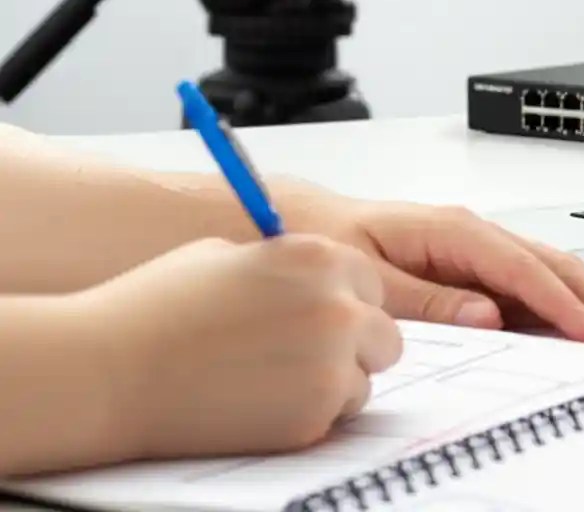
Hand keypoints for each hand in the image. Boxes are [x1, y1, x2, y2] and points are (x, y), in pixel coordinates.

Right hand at [82, 235, 401, 463]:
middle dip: (353, 347)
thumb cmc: (160, 306)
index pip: (371, 283)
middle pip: (384, 336)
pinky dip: (309, 414)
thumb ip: (289, 267)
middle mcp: (337, 309)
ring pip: (366, 379)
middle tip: (303, 356)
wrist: (111, 369)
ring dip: (334, 382)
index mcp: (318, 258)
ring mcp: (331, 365)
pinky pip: (338, 416)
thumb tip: (324, 282)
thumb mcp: (230, 256)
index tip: (318, 315)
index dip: (345, 302)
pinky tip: (260, 401)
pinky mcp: (314, 416)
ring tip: (271, 378)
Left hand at [275, 182, 583, 349]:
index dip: (565, 306)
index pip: (523, 270)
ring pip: (559, 280)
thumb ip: (424, 297)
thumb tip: (487, 314)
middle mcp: (478, 239)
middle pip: (559, 270)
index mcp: (453, 230)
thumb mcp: (364, 271)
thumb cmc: (328, 241)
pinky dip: (578, 313)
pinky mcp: (483, 277)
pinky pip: (539, 294)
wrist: (306, 228)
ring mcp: (485, 257)